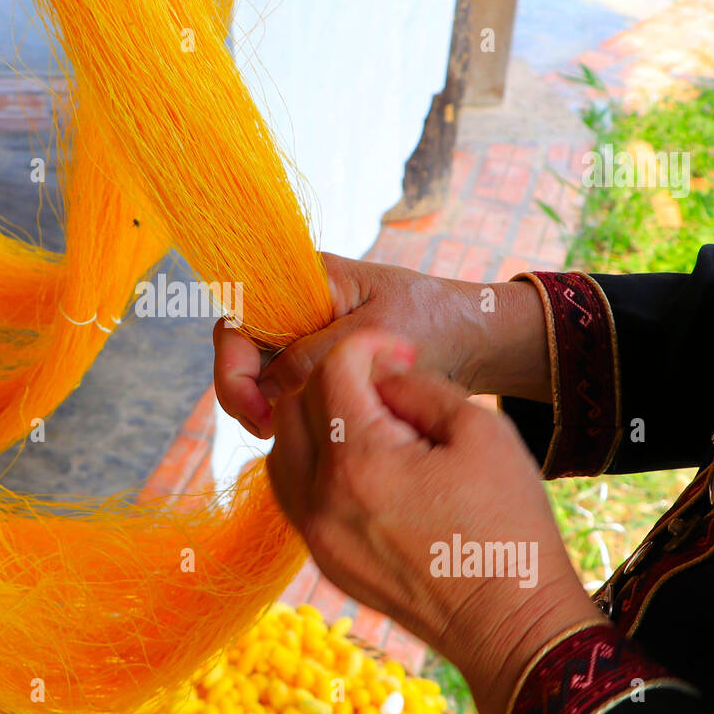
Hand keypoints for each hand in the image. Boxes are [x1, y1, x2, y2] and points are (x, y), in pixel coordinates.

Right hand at [213, 253, 550, 438]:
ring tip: (287, 435)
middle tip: (267, 431)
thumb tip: (267, 390)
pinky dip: (287, 410)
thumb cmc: (435, 322)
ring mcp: (306, 331)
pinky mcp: (320, 358)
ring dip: (264, 405)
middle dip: (243, 392)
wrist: (478, 338)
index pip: (240, 315)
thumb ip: (316, 357)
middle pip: (241, 347)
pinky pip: (284, 385)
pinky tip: (308, 431)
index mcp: (305, 278)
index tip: (258, 407)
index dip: (234, 363)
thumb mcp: (377, 336)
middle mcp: (296, 303)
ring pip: (259, 371)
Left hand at [265, 329, 605, 713]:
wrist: (511, 623)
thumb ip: (420, 386)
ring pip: (280, 449)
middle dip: (335, 379)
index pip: (331, 369)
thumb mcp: (483, 430)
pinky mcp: (322, 560)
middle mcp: (322, 498)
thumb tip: (380, 374)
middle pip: (293, 405)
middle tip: (388, 388)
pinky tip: (357, 464)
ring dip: (313, 421)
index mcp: (361, 461)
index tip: (402, 353)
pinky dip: (310, 465)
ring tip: (369, 424)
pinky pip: (292, 493)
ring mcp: (316, 535)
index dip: (368, 346)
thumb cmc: (510, 526)